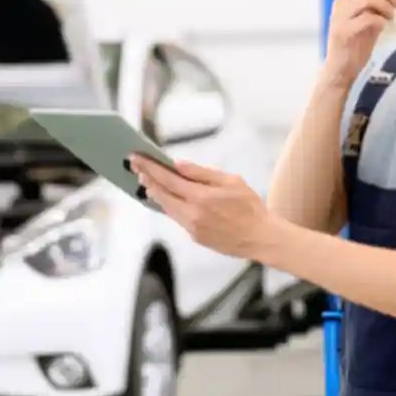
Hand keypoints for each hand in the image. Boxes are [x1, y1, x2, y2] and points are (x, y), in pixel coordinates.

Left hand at [128, 154, 277, 260]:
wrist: (260, 237)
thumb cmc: (249, 206)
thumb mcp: (230, 181)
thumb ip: (201, 173)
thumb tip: (177, 164)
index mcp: (201, 197)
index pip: (168, 179)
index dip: (150, 167)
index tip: (137, 158)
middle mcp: (192, 214)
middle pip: (161, 194)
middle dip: (147, 178)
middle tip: (135, 166)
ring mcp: (192, 227)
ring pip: (166, 207)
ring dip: (155, 192)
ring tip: (146, 180)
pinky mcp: (194, 236)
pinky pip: (176, 217)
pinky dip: (168, 205)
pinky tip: (165, 197)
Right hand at [324, 0, 395, 85]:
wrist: (341, 69)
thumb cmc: (356, 44)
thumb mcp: (366, 18)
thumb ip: (375, 3)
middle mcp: (340, 5)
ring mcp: (340, 18)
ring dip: (385, 6)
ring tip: (391, 16)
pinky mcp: (343, 32)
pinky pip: (367, 18)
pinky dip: (380, 20)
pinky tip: (384, 26)